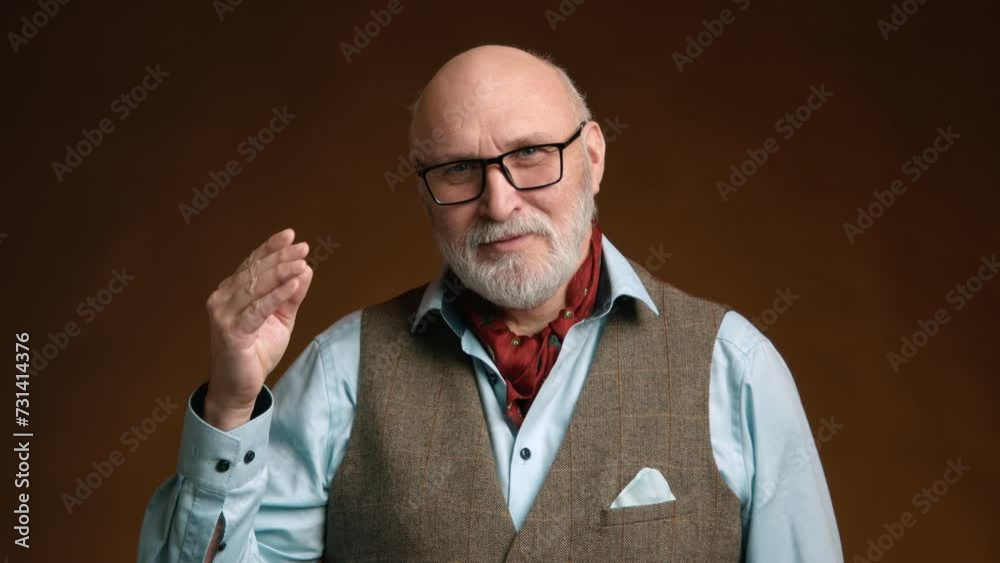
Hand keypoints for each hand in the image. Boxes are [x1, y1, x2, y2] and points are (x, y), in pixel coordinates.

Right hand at [203, 228, 312, 429]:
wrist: (239, 388)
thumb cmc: (256, 353)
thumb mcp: (280, 320)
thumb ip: (291, 296)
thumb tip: (306, 269)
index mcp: (232, 292)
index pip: (252, 264)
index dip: (270, 248)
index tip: (290, 235)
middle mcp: (222, 298)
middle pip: (254, 271)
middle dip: (280, 257)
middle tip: (303, 247)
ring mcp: (224, 314)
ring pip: (255, 286)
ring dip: (281, 272)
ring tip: (302, 262)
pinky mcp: (231, 331)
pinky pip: (258, 309)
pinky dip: (277, 295)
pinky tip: (294, 284)